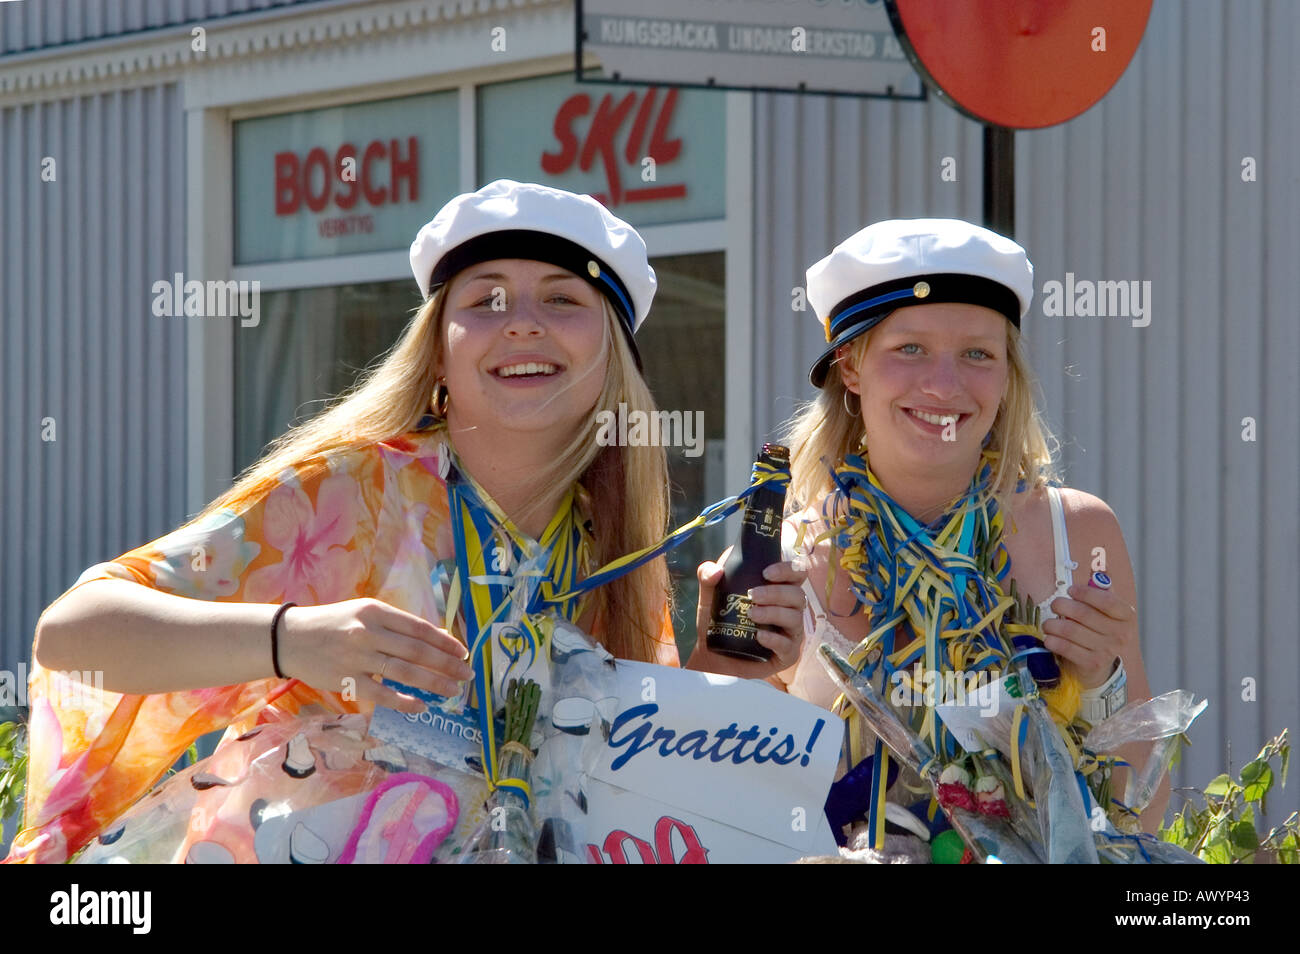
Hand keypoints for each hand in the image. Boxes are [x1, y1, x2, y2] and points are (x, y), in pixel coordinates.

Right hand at [277, 598, 473, 712]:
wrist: (291, 637)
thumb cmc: (333, 624)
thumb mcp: (363, 613)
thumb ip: (394, 625)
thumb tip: (434, 640)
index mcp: (376, 611)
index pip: (419, 628)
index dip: (445, 642)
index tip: (463, 653)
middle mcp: (369, 632)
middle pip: (417, 651)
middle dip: (447, 665)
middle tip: (467, 675)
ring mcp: (357, 657)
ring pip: (405, 672)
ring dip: (434, 683)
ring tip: (453, 691)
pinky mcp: (346, 680)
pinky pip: (382, 694)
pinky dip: (404, 702)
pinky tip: (421, 706)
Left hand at [686, 552, 807, 679]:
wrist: (712, 656)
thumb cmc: (718, 622)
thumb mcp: (709, 598)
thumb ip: (707, 577)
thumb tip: (716, 571)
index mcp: (778, 590)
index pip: (796, 574)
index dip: (788, 570)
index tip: (766, 573)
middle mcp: (789, 610)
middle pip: (797, 595)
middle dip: (776, 592)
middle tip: (752, 595)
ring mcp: (790, 633)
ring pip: (795, 618)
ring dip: (773, 613)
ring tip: (751, 614)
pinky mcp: (786, 655)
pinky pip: (787, 645)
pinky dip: (774, 639)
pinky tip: (760, 636)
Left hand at [1040, 584, 1138, 688]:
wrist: (1098, 666)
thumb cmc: (1098, 631)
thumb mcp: (1105, 612)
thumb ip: (1101, 593)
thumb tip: (1093, 575)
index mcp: (1127, 617)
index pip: (1107, 601)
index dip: (1086, 593)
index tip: (1071, 590)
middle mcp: (1121, 634)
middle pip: (1084, 614)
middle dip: (1063, 606)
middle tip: (1055, 605)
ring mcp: (1107, 651)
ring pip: (1071, 630)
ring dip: (1053, 624)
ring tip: (1047, 624)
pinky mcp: (1092, 663)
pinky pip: (1066, 648)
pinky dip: (1053, 641)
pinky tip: (1049, 638)